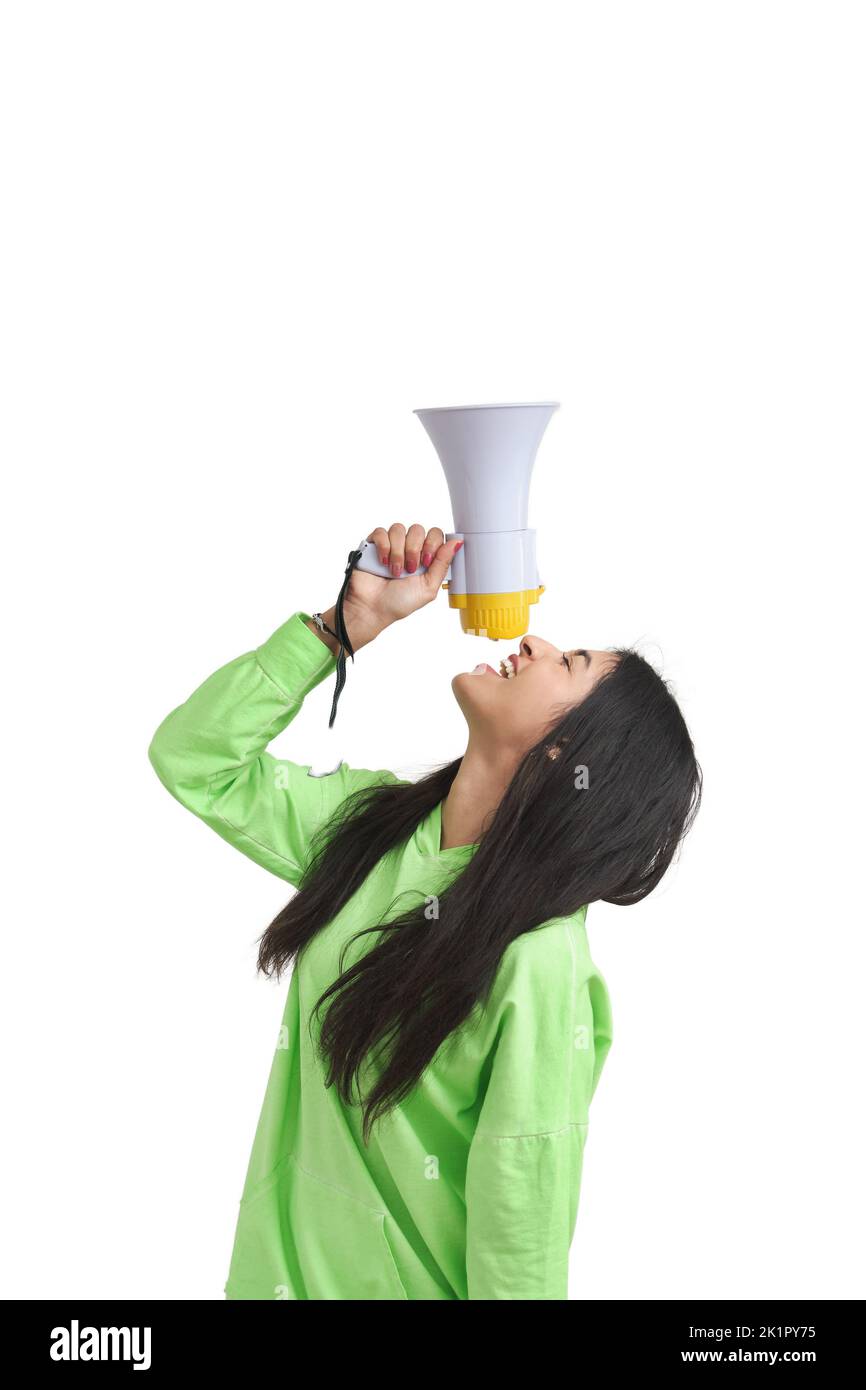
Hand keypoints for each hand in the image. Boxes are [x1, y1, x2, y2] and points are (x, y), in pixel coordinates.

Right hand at [307, 524, 461, 655]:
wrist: (372, 609)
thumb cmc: (398, 603)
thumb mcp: (428, 587)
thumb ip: (443, 564)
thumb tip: (457, 543)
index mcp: (425, 558)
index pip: (435, 534)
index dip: (433, 544)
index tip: (427, 561)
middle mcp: (409, 549)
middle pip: (418, 529)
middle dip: (414, 549)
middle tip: (410, 568)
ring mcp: (391, 545)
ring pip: (399, 529)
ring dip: (398, 552)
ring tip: (394, 571)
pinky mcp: (374, 545)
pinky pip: (381, 532)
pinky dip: (384, 547)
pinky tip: (382, 562)